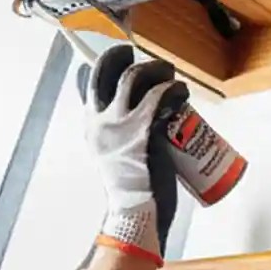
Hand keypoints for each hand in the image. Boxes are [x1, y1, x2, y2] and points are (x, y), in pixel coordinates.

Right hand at [79, 45, 187, 267]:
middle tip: (140, 54)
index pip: (88, 83)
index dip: (103, 63)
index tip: (118, 56)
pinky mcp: (145, 131)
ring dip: (155, 69)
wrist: (137, 214)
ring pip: (135, 77)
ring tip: (169, 73)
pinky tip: (182, 92)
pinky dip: (175, 89)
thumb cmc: (131, 187)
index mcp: (91, 126)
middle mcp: (100, 121)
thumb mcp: (113, 153)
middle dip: (122, 55)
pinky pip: (161, 97)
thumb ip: (117, 132)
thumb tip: (131, 113)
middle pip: (106, 70)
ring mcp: (122, 125)